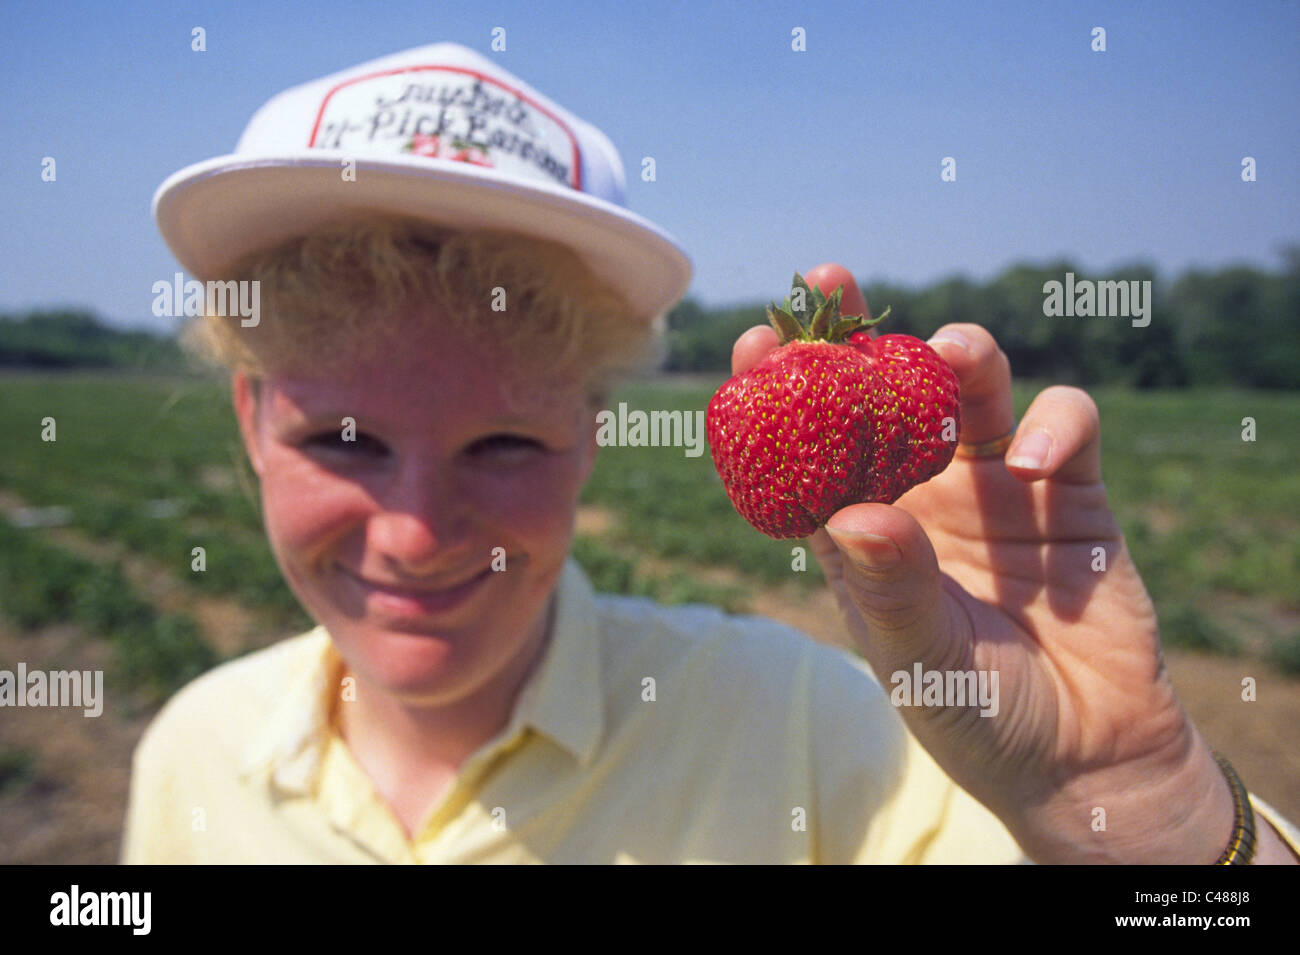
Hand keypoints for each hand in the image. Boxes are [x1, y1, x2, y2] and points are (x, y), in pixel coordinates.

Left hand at [731, 266, 1292, 863]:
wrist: (1082, 754)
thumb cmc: (977, 713)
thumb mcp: (920, 660)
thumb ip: (892, 589)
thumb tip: (850, 515)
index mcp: (863, 532)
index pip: (807, 449)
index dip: (778, 392)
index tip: (758, 341)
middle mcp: (921, 496)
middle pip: (883, 396)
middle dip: (857, 336)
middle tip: (830, 281)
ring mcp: (994, 485)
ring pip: (972, 389)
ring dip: (960, 356)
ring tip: (950, 351)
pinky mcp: (1068, 489)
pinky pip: (1062, 424)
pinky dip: (1053, 425)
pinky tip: (1032, 461)